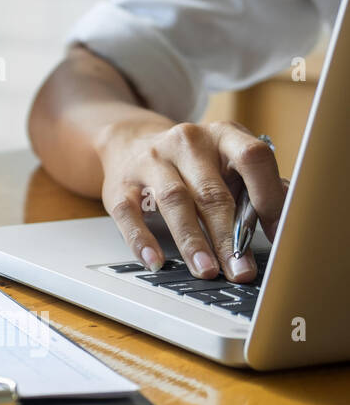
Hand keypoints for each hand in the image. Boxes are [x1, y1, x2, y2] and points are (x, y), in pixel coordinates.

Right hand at [96, 118, 286, 281]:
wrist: (132, 142)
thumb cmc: (192, 163)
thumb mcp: (226, 163)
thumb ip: (255, 187)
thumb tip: (283, 223)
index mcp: (222, 135)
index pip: (252, 158)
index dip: (268, 196)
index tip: (277, 233)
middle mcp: (185, 142)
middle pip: (212, 191)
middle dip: (229, 235)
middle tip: (240, 270)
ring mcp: (150, 161)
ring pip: (174, 201)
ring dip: (192, 240)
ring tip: (206, 270)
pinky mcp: (120, 183)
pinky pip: (129, 214)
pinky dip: (141, 240)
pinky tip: (154, 261)